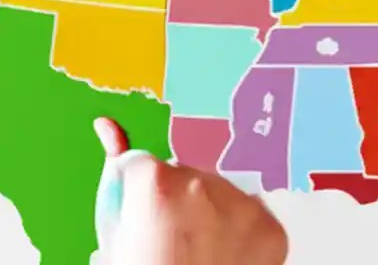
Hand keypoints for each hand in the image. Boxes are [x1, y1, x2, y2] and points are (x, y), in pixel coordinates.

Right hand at [95, 118, 287, 264]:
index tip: (139, 221)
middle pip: (183, 177)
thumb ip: (114, 174)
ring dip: (209, 213)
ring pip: (219, 193)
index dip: (136, 197)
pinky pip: (251, 215)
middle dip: (175, 201)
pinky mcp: (270, 229)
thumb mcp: (116, 235)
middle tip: (168, 245)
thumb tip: (107, 127)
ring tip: (196, 256)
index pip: (139, 165)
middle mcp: (201, 183)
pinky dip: (240, 233)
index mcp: (154, 181)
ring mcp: (241, 205)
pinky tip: (222, 260)